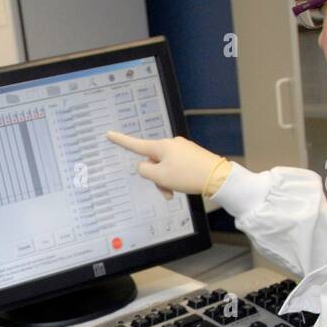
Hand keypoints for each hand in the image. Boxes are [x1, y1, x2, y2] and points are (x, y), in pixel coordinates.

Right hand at [106, 132, 224, 198]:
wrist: (217, 177)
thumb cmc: (187, 176)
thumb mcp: (159, 176)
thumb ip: (144, 171)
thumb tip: (144, 166)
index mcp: (161, 146)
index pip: (135, 144)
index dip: (121, 140)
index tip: (109, 134)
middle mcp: (171, 144)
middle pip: (152, 161)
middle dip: (155, 177)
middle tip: (165, 191)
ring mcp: (182, 149)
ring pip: (164, 166)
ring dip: (165, 180)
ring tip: (174, 192)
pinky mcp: (191, 156)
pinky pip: (176, 167)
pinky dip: (175, 178)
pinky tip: (182, 187)